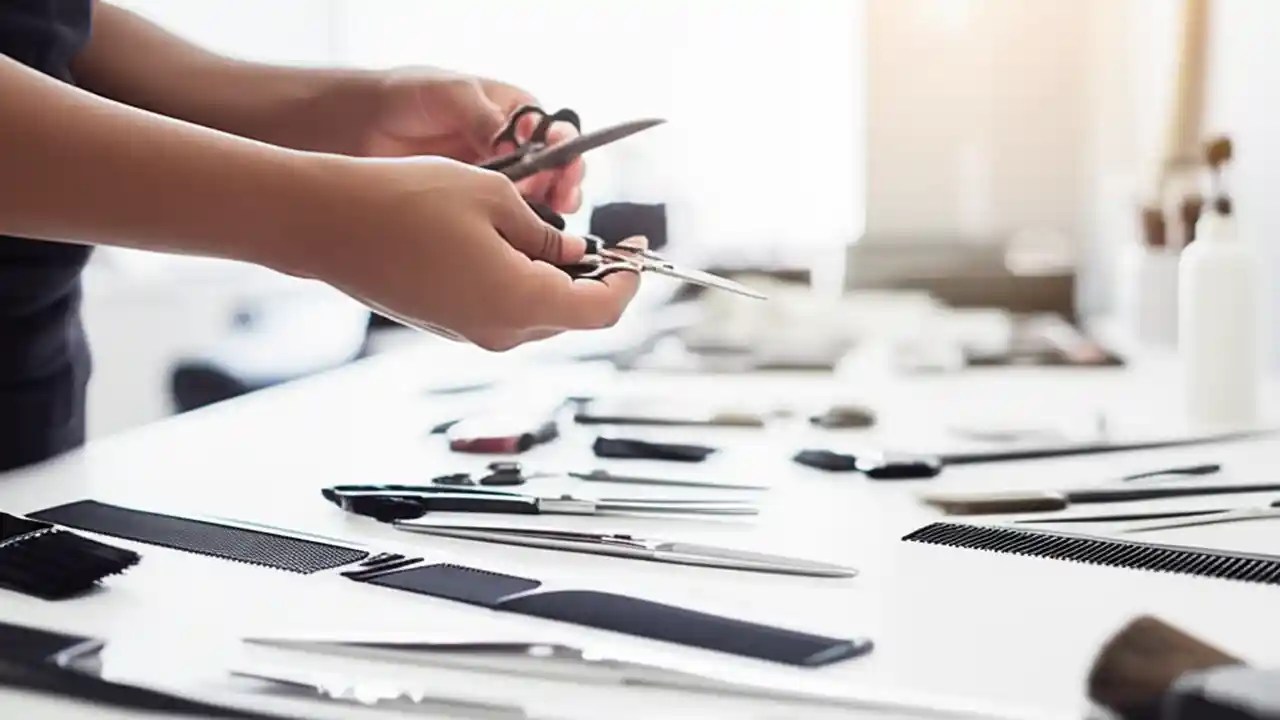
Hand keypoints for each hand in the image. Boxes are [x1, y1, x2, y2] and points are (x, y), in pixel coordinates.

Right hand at [296, 156, 638, 350]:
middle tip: (604, 240)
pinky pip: (504, 311)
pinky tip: (512, 246)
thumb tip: (572, 253)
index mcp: (521, 302)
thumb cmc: (404, 202)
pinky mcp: (448, 325)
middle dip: (596, 281)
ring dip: (558, 282)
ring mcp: (470, 333)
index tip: (637, 251)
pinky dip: (523, 285)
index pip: (601, 311)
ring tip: (555, 236)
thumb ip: (547, 234)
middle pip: (572, 317)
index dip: (629, 282)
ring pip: (539, 316)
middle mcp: (499, 331)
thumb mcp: (496, 198)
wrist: (328, 223)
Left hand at [356, 68, 583, 214]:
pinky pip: (503, 220)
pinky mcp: (476, 206)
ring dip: (544, 212)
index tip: (562, 171)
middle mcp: (514, 148)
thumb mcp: (452, 95)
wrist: (362, 124)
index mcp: (517, 114)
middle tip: (561, 201)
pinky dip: (513, 230)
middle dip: (562, 187)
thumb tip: (514, 145)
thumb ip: (485, 119)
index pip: (557, 135)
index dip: (565, 154)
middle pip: (554, 173)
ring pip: (535, 200)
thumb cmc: (409, 95)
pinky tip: (514, 237)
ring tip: (543, 222)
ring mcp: (496, 179)